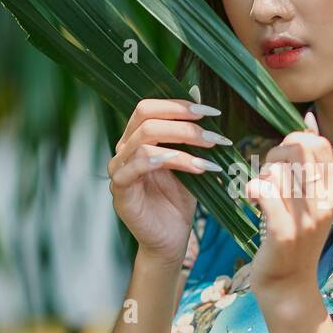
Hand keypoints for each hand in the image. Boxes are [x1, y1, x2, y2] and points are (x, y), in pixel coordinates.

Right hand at [107, 89, 229, 263]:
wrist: (170, 240)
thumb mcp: (190, 161)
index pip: (149, 108)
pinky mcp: (119, 190)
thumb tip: (199, 93)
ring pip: (145, 139)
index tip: (212, 112)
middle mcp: (124, 150)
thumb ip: (191, 132)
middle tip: (214, 137)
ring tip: (210, 156)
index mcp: (137, 139)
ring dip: (183, 144)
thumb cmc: (179, 201)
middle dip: (185, 123)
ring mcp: (118, 169)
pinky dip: (165, 161)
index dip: (179, 105)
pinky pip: (135, 166)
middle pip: (146, 117)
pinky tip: (191, 166)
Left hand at [245, 110, 332, 294]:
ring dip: (261, 175)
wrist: (289, 287)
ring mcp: (306, 219)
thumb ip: (310, 168)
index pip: (320, 144)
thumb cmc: (294, 241)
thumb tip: (309, 122)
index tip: (283, 158)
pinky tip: (251, 200)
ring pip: (277, 170)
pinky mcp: (284, 232)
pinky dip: (253, 189)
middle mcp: (324, 203)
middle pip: (299, 148)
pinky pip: (265, 190)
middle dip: (276, 152)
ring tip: (260, 194)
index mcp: (332, 193)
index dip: (296, 139)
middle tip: (268, 174)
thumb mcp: (310, 202)